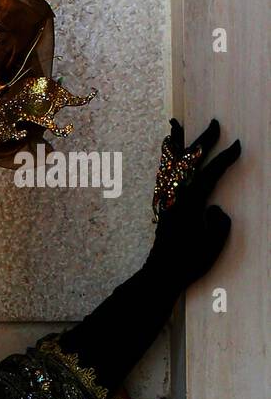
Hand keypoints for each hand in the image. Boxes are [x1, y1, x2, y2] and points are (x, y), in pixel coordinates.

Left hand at [149, 118, 240, 285]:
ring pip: (170, 167)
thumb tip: (215, 208)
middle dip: (202, 142)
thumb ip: (219, 221)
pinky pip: (166, 177)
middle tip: (214, 123)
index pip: (208, 175)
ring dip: (176, 146)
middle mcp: (175, 198)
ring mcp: (167, 202)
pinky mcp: (164, 208)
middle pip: (187, 163)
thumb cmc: (189, 261)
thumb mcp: (212, 243)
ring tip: (174, 126)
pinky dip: (168, 162)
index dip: (223, 159)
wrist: (160, 274)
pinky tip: (168, 157)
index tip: (237, 145)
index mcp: (189, 204)